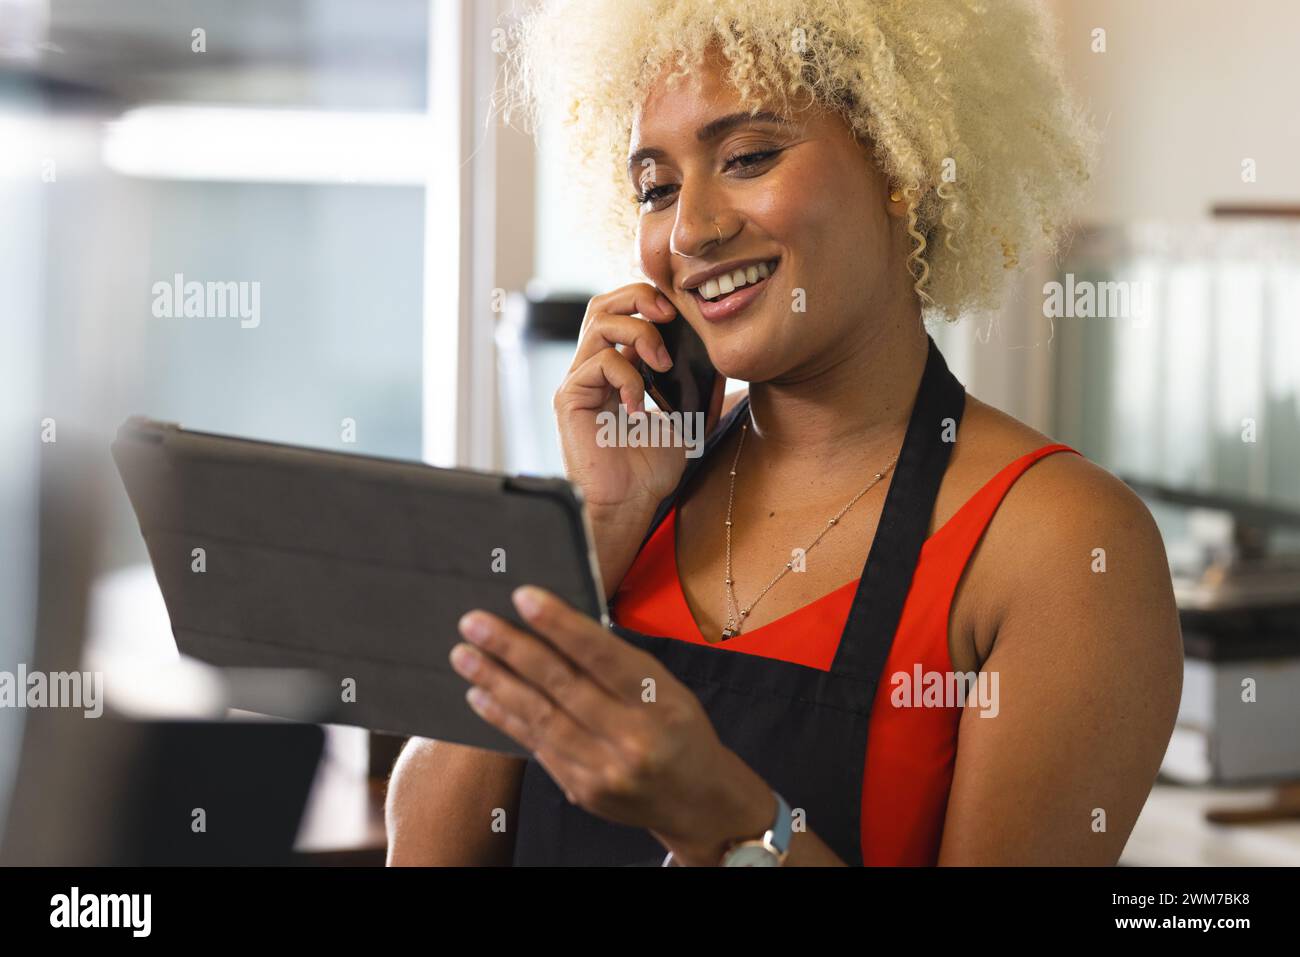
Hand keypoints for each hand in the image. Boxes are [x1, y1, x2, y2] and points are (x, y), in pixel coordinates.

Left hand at [449, 585, 773, 863]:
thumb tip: (556, 627)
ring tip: (464, 656)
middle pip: (562, 686)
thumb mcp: (666, 688)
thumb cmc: (679, 730)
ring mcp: (606, 770)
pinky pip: (537, 747)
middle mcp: (633, 738)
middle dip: (512, 650)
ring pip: (541, 718)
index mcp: (659, 701)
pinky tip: (480, 696)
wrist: (698, 801)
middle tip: (474, 623)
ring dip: (496, 683)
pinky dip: (505, 719)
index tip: (522, 597)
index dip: (560, 625)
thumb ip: (618, 664)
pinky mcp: (583, 792)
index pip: (603, 656)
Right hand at [553, 286, 725, 599]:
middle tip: (670, 316)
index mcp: (616, 368)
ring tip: (662, 364)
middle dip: (639, 297)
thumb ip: (698, 387)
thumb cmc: (650, 470)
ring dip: (639, 334)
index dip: (650, 301)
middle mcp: (593, 369)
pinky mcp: (570, 397)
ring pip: (599, 322)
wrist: (628, 506)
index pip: (624, 312)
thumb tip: (726, 360)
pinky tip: (641, 406)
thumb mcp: (686, 419)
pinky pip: (599, 362)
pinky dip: (627, 376)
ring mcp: (579, 381)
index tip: (684, 315)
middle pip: (603, 303)